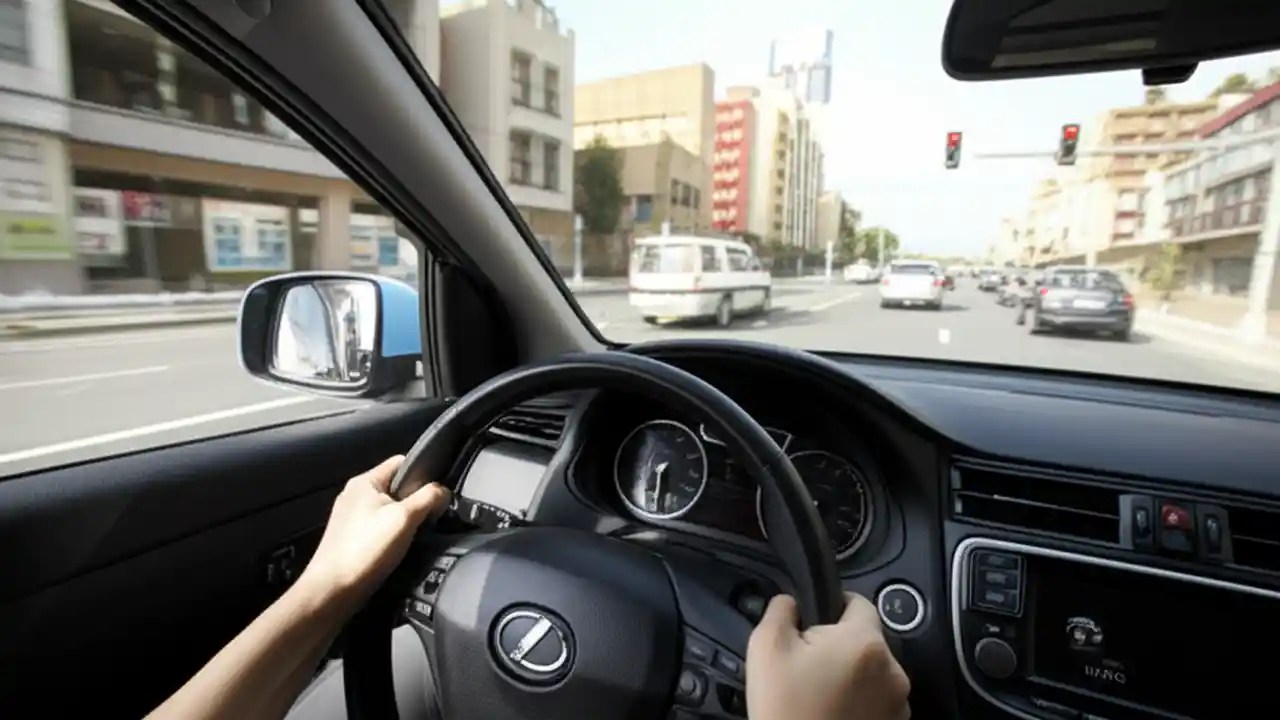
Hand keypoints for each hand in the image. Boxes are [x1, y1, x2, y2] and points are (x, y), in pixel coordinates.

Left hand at [298, 455, 450, 605]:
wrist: (333, 591)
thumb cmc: (366, 549)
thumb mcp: (404, 518)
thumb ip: (428, 498)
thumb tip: (444, 491)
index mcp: (365, 481)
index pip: (402, 462)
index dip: (424, 473)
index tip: (439, 493)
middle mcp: (355, 495)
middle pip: (397, 487)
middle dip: (416, 500)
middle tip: (432, 518)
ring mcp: (351, 517)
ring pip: (390, 509)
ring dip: (406, 520)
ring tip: (417, 535)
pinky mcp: (351, 538)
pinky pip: (380, 527)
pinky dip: (393, 535)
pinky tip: (400, 549)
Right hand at [746, 593, 910, 719]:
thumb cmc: (784, 707)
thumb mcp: (766, 647)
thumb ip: (781, 609)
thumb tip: (792, 601)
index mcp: (865, 642)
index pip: (858, 602)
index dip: (832, 609)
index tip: (811, 628)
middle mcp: (893, 670)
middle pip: (867, 639)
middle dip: (840, 645)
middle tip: (809, 666)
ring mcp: (899, 703)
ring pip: (874, 670)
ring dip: (854, 674)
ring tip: (821, 693)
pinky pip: (879, 698)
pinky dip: (861, 700)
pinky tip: (835, 711)